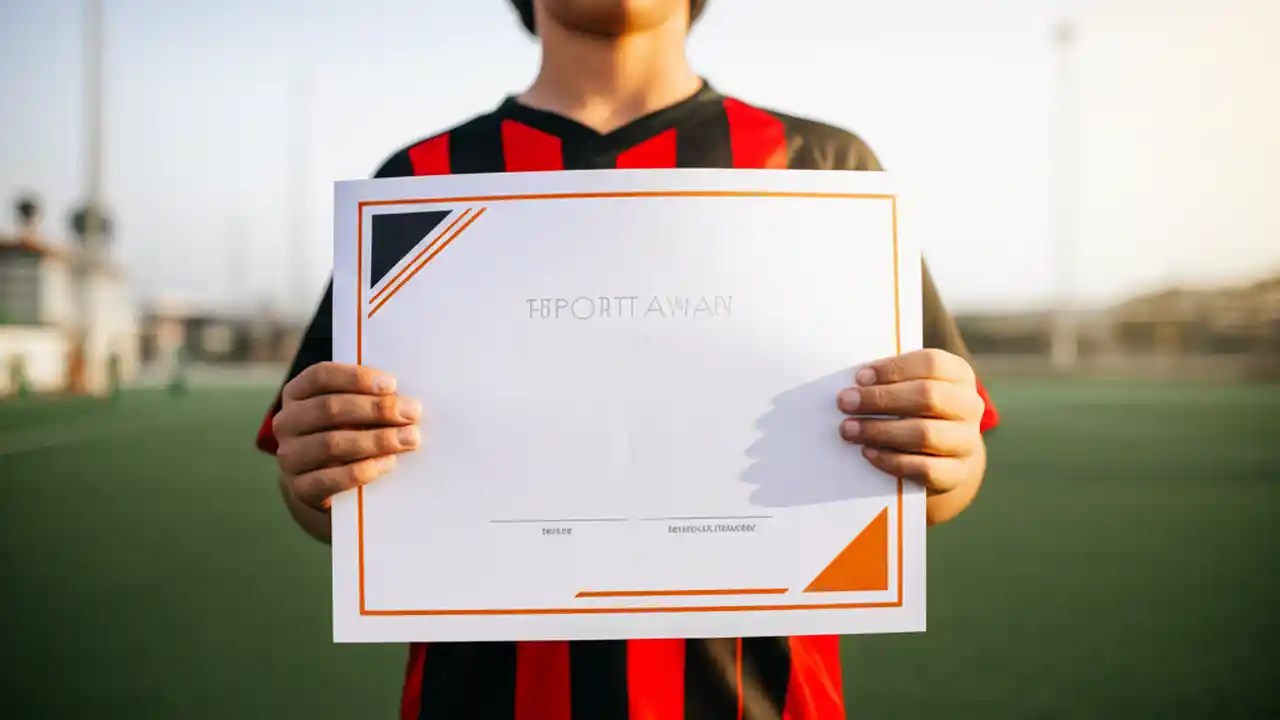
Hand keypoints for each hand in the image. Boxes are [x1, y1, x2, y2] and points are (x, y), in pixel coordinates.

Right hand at [273, 362, 421, 512]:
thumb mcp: (354, 411)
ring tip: (409, 438)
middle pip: (329, 408)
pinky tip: (389, 463)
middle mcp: (287, 422)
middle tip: (412, 412)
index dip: (356, 377)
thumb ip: (371, 399)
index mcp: (297, 393)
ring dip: (377, 440)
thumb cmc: (348, 432)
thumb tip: (406, 401)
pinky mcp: (301, 488)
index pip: (321, 376)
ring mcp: (290, 456)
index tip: (392, 384)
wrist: (326, 482)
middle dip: (377, 409)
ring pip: (332, 443)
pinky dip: (364, 470)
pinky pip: (332, 478)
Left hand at [836, 349, 984, 494]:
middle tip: (846, 402)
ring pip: (924, 433)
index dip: (893, 369)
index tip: (860, 377)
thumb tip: (854, 385)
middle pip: (927, 396)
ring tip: (849, 429)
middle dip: (880, 399)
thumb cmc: (915, 410)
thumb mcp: (908, 387)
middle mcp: (969, 405)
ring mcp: (967, 440)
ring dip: (880, 430)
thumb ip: (889, 381)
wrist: (943, 454)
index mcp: (959, 375)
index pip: (931, 364)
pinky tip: (868, 452)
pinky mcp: (958, 473)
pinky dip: (892, 460)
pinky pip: (924, 468)